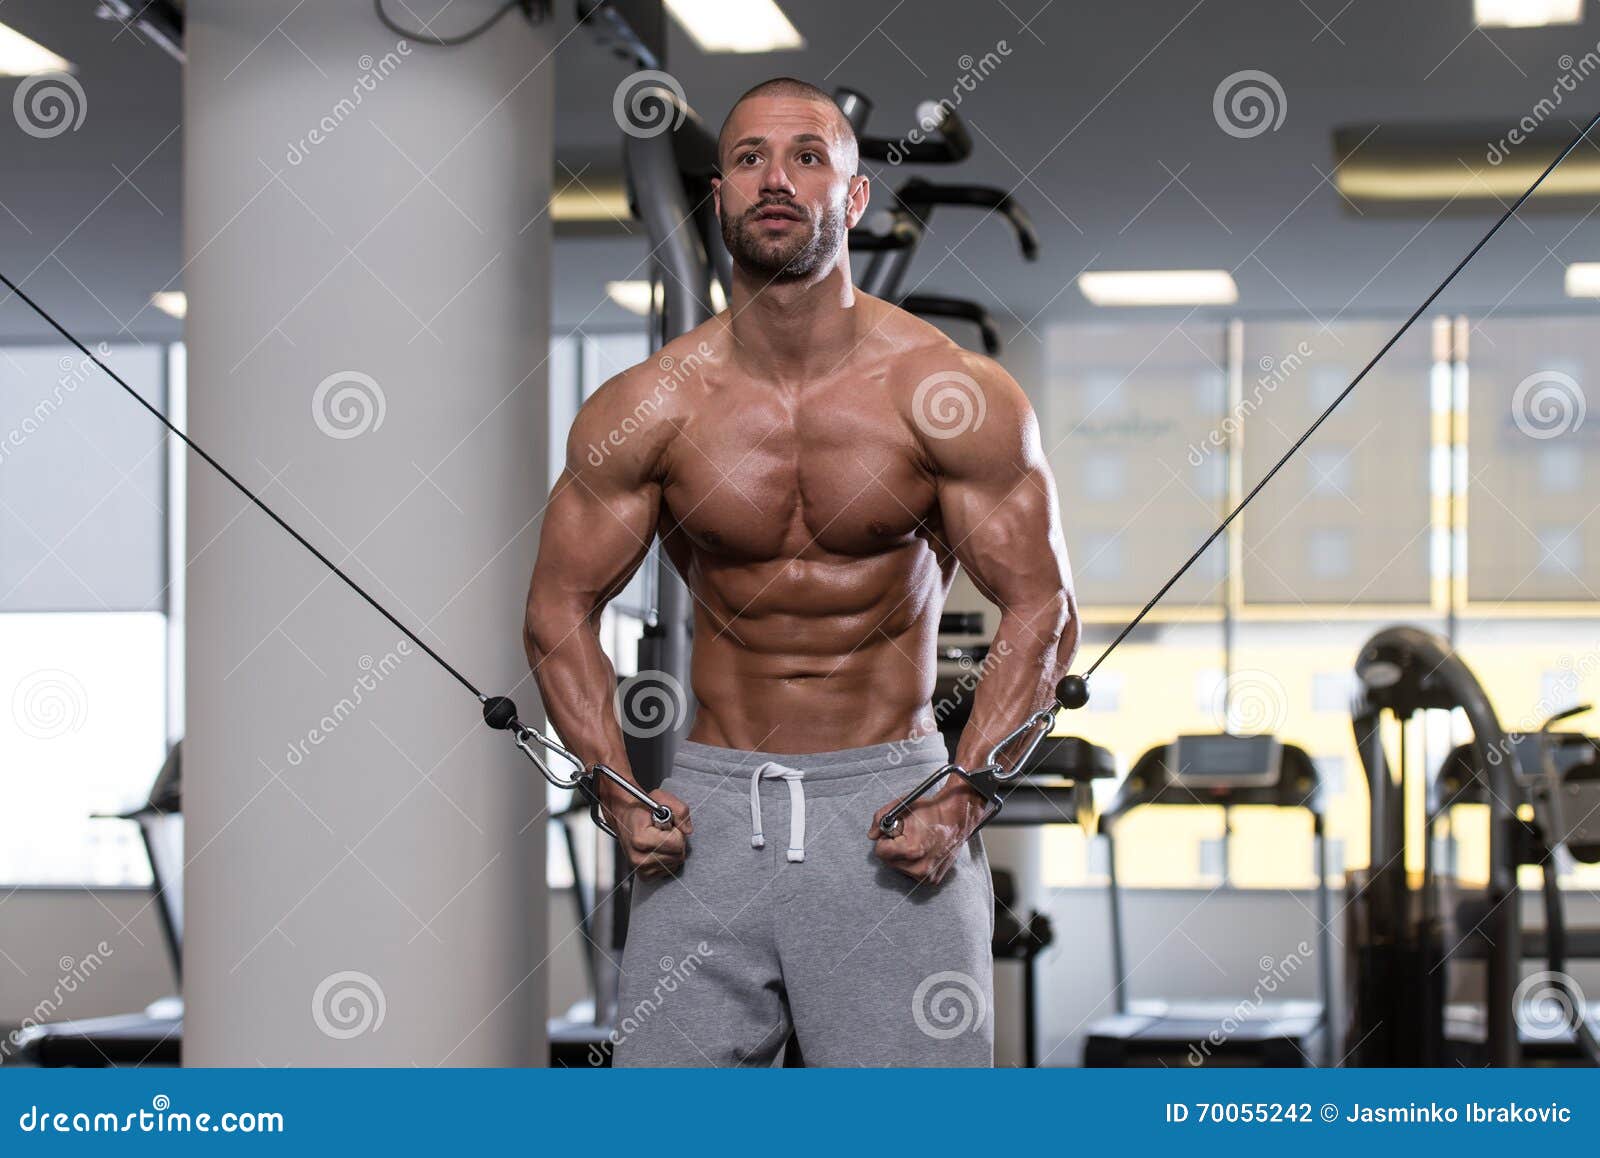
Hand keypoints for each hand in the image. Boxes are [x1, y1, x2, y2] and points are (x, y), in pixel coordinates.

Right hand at [599, 777, 692, 879]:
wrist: (624, 817)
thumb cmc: (642, 808)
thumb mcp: (661, 798)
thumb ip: (680, 810)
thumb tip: (687, 830)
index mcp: (640, 839)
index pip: (677, 844)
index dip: (677, 832)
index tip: (667, 825)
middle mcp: (639, 858)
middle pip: (678, 855)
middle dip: (676, 841)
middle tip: (664, 831)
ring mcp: (641, 868)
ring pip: (676, 862)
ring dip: (673, 849)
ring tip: (660, 838)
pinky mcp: (645, 875)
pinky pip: (670, 868)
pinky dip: (668, 857)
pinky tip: (658, 848)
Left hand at [869, 776, 984, 884]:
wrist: (957, 816)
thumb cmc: (931, 810)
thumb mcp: (902, 806)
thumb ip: (880, 819)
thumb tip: (872, 835)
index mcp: (911, 851)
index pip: (880, 852)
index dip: (886, 839)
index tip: (897, 832)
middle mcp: (920, 868)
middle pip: (889, 862)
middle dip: (894, 848)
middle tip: (909, 835)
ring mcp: (928, 876)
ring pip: (899, 868)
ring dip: (903, 856)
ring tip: (918, 842)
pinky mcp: (933, 880)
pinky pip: (912, 873)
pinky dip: (913, 862)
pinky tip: (924, 850)